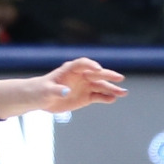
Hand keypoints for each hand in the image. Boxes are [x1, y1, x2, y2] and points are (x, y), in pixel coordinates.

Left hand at [0, 58, 126, 117]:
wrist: (40, 98)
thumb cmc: (40, 91)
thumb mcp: (45, 91)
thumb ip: (56, 90)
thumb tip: (66, 91)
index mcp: (69, 70)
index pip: (82, 64)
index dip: (90, 65)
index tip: (98, 69)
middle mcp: (80, 76)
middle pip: (96, 74)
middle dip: (108, 75)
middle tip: (119, 78)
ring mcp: (84, 86)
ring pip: (101, 86)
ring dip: (112, 89)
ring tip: (123, 92)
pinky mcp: (86, 97)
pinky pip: (98, 96)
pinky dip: (106, 98)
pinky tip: (113, 99)